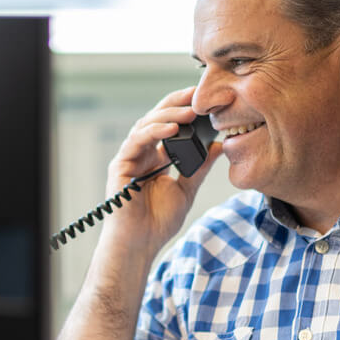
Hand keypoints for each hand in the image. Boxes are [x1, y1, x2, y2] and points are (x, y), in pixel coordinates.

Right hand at [102, 86, 220, 248]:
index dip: (184, 110)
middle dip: (177, 103)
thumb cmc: (157, 222)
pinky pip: (136, 142)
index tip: (206, 99)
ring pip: (146, 125)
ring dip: (168, 116)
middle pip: (157, 118)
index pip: (169, 124)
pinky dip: (153, 132)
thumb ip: (199, 167)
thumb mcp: (187, 189)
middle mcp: (141, 153)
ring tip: (190, 111)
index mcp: (155, 156)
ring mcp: (129, 158)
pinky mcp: (120, 166)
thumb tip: (219, 146)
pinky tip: (171, 128)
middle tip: (198, 94)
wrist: (139, 245)